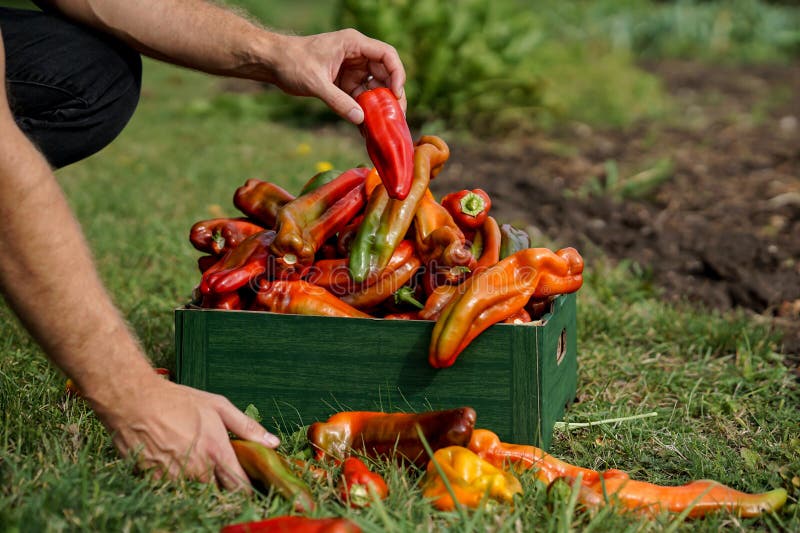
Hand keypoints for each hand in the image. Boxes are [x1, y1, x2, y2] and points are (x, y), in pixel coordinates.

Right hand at [92, 373, 279, 490]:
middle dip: (223, 485)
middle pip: (219, 492)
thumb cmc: (178, 400)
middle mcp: (197, 470)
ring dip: (199, 482)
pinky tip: (173, 460)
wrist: (134, 401)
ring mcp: (175, 478)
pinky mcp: (154, 481)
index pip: (240, 487)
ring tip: (193, 458)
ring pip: (196, 491)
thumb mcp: (218, 406)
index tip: (250, 488)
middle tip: (219, 469)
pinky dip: (177, 480)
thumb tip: (274, 442)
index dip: (247, 491)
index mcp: (217, 452)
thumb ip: (246, 427)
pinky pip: (173, 488)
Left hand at [269, 29, 405, 123]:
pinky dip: (364, 111)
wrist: (272, 63)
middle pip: (385, 74)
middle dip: (392, 95)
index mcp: (353, 44)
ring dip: (379, 106)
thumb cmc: (292, 62)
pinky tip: (367, 128)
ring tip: (383, 125)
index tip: (396, 94)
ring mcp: (352, 70)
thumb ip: (338, 101)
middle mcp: (357, 55)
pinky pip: (361, 98)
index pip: (387, 55)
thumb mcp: (316, 83)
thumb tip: (360, 120)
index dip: (397, 74)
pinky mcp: (344, 83)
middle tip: (396, 116)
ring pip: (375, 88)